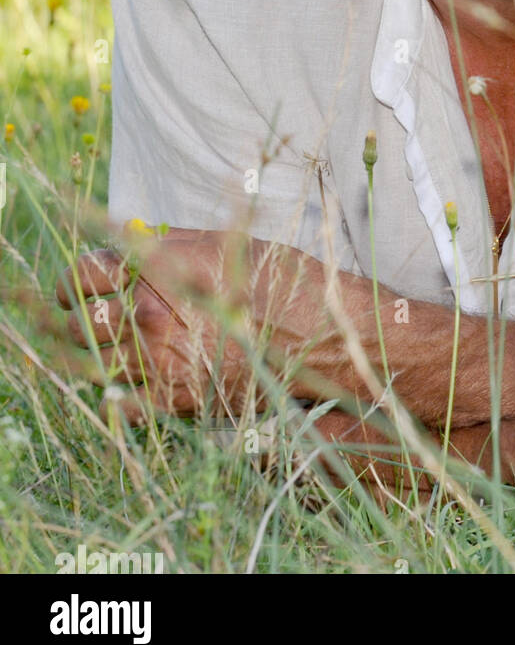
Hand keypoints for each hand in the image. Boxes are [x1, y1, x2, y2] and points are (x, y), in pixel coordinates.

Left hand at [55, 226, 261, 422]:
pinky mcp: (172, 399)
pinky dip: (113, 396)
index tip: (73, 288)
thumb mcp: (225, 243)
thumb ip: (171, 241)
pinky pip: (118, 405)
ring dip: (85, 357)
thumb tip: (132, 240)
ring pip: (92, 364)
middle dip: (70, 319)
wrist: (314, 336)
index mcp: (160, 271)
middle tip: (74, 320)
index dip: (72, 280)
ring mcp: (159, 360)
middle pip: (79, 322)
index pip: (85, 273)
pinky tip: (121, 385)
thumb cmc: (275, 282)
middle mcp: (152, 315)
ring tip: (91, 352)